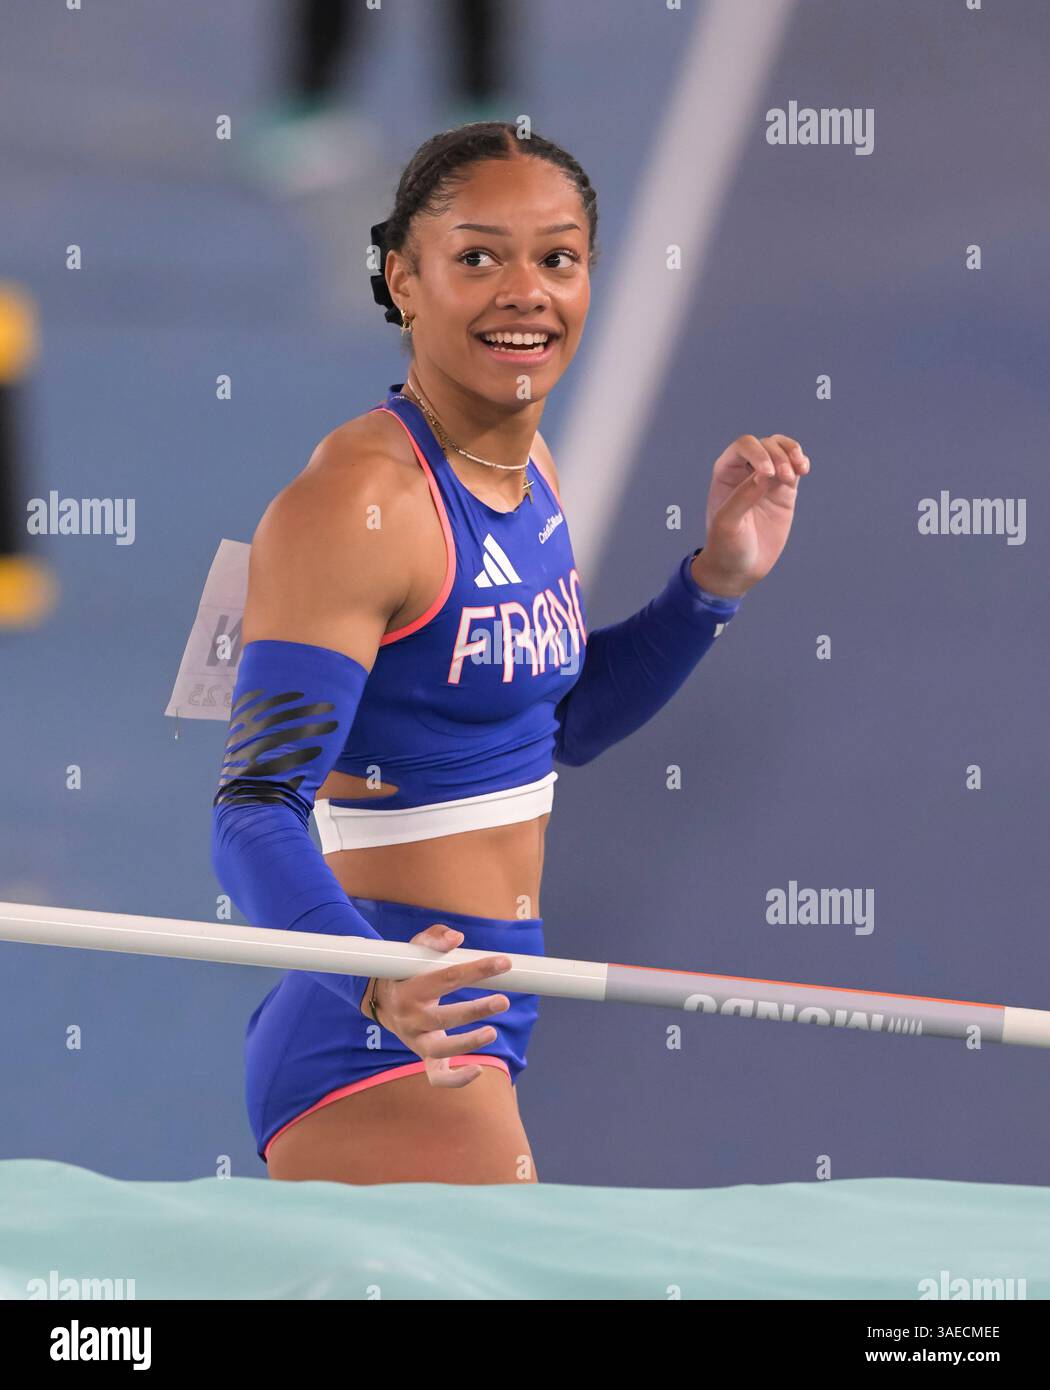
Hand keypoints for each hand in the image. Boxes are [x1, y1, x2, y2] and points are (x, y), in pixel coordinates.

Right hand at [364, 922, 511, 1087]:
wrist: (382, 1001)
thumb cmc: (405, 971)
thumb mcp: (413, 950)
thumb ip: (434, 939)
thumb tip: (458, 938)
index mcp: (409, 990)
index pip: (447, 978)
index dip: (478, 970)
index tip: (504, 963)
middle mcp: (410, 1018)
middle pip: (443, 1018)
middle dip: (475, 1011)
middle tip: (503, 1001)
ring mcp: (416, 1041)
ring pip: (440, 1050)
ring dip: (468, 1043)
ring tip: (493, 1032)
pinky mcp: (423, 1056)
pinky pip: (437, 1076)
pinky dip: (456, 1079)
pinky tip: (478, 1070)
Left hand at [692, 434, 810, 597]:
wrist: (740, 569)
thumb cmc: (726, 546)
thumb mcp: (727, 524)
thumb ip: (743, 497)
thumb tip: (765, 474)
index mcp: (726, 472)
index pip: (744, 445)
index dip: (758, 452)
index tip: (767, 474)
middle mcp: (746, 471)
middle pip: (766, 444)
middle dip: (778, 455)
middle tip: (785, 478)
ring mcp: (767, 480)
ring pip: (782, 450)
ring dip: (792, 453)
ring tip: (800, 469)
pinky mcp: (784, 492)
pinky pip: (794, 468)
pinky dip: (801, 463)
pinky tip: (804, 469)